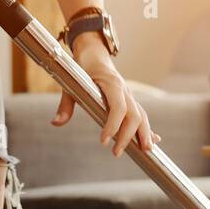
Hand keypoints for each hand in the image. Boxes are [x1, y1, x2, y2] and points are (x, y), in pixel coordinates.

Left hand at [52, 33, 159, 156]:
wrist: (94, 54)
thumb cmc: (82, 69)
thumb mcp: (70, 84)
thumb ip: (65, 104)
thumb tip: (56, 123)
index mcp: (111, 84)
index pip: (118, 107)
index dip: (113, 125)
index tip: (103, 141)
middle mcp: (125, 90)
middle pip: (134, 115)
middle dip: (128, 136)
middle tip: (116, 153)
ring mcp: (129, 96)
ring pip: (142, 116)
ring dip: (144, 134)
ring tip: (145, 151)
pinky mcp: (130, 101)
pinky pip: (142, 115)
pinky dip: (148, 129)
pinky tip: (154, 141)